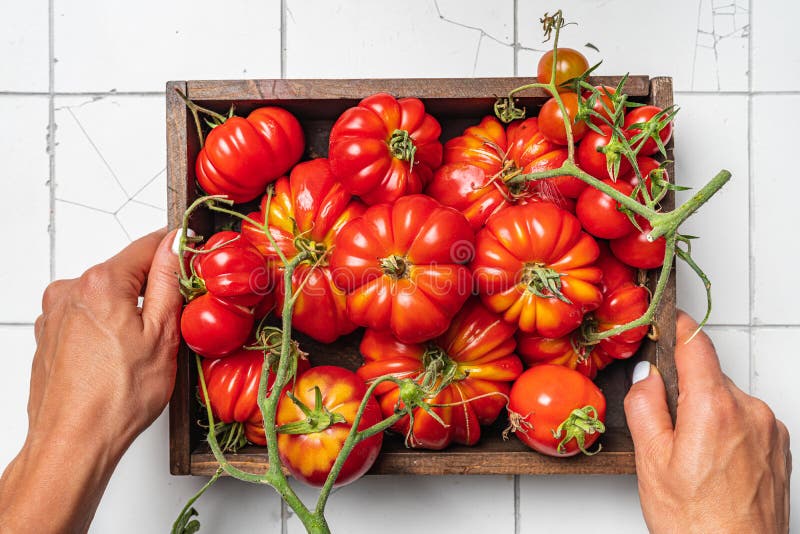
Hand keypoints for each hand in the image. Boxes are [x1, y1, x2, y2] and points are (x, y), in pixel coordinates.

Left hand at [0, 228, 182, 532]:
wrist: (73, 441)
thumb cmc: (115, 399)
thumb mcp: (163, 334)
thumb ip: (169, 282)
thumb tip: (176, 247)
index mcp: (101, 283)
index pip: (149, 245)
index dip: (177, 252)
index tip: (192, 263)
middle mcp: (70, 291)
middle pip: (125, 271)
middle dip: (151, 290)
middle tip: (170, 324)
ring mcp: (55, 313)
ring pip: (106, 295)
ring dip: (126, 311)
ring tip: (140, 350)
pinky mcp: (49, 334)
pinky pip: (87, 316)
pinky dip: (105, 328)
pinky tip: (118, 358)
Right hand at [625, 311, 790, 532]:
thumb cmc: (696, 521)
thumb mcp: (650, 459)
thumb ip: (644, 405)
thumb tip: (647, 376)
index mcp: (714, 406)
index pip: (696, 344)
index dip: (677, 327)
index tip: (666, 321)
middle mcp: (750, 410)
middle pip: (709, 377)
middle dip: (685, 390)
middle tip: (665, 429)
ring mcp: (770, 429)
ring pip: (727, 401)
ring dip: (707, 413)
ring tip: (692, 458)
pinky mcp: (779, 447)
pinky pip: (746, 421)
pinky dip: (727, 430)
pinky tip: (713, 465)